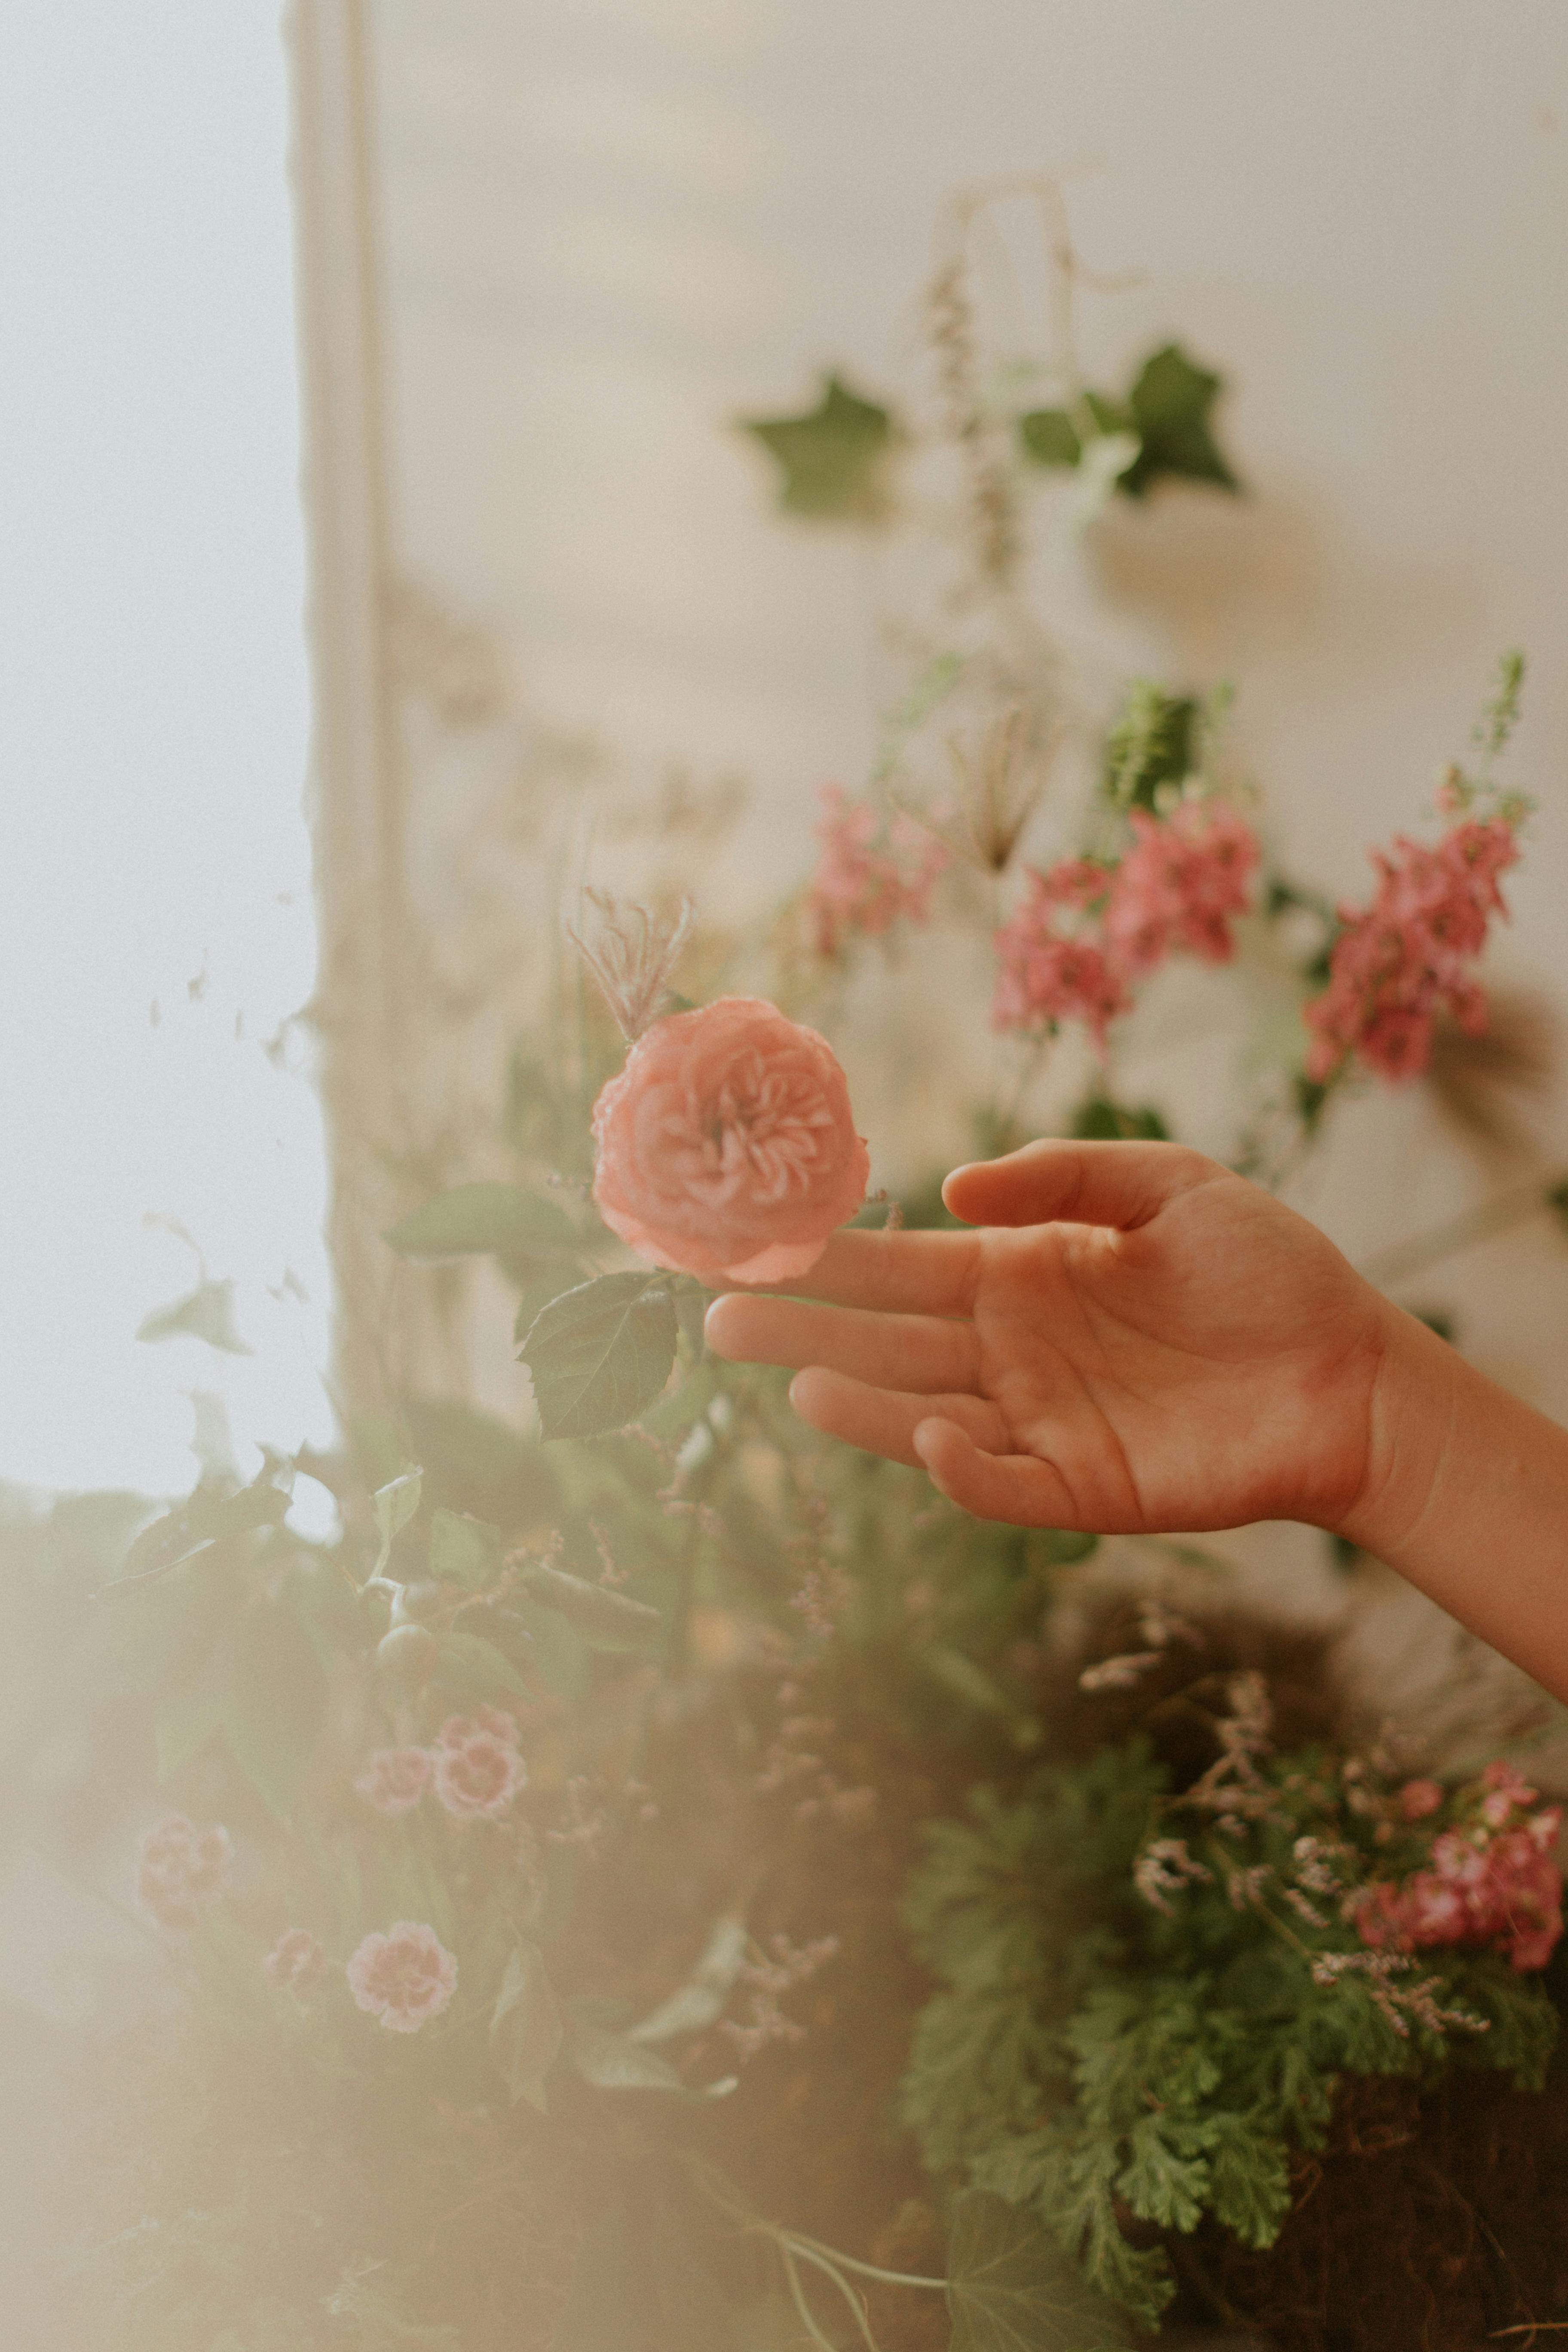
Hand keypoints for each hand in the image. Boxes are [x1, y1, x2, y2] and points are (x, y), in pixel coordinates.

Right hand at [704, 1140, 1394, 1535]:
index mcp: (1017, 1274)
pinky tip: (934, 1435)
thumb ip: (1064, 1174)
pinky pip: (1001, 1483)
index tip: (745, 1237)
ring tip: (791, 1378)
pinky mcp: (1082, 1487)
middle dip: (799, 1326)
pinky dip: (960, 1468)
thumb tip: (951, 1189)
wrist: (1353, 1370)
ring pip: (923, 1413)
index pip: (895, 1265)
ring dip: (856, 1402)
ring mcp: (1039, 1422)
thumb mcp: (1170, 1184)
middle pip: (882, 1339)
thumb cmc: (1266, 1272)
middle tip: (713, 1315)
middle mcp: (1009, 1350)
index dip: (820, 1254)